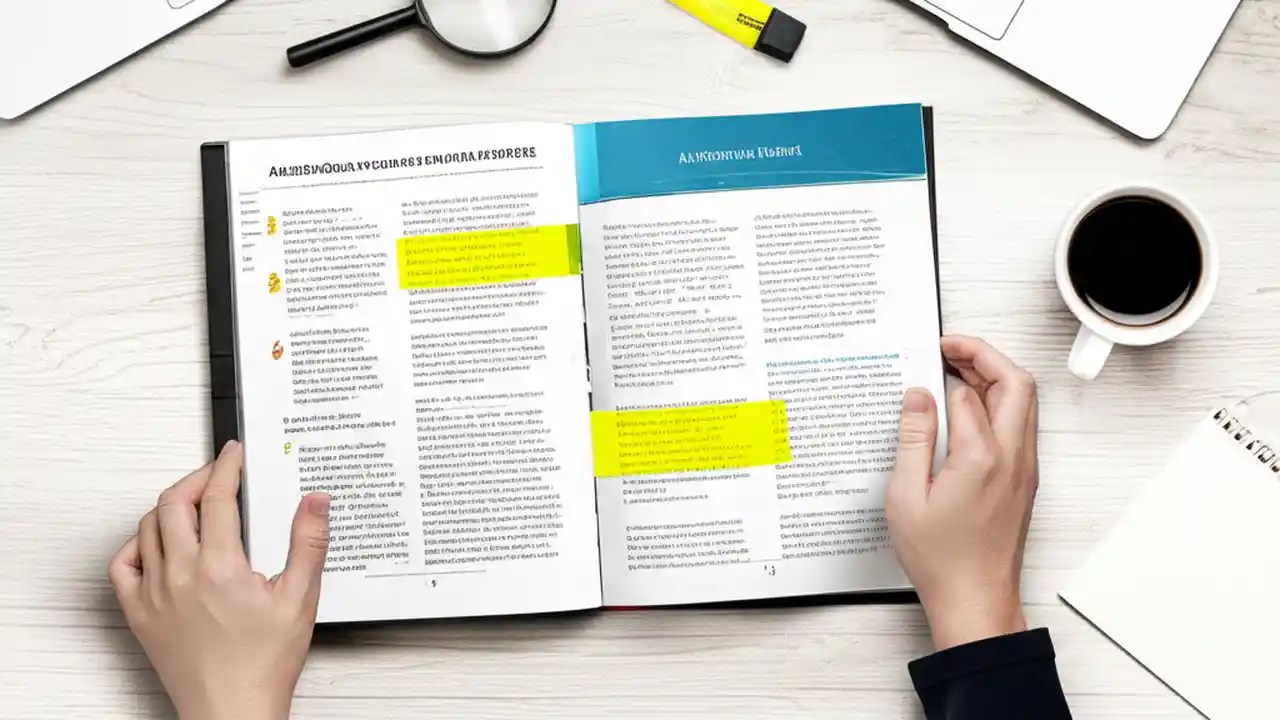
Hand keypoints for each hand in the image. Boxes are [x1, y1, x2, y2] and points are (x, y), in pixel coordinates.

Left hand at [109, 441, 330, 719]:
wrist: (231, 709)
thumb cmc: (263, 664)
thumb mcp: (300, 598)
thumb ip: (308, 543)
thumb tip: (315, 502)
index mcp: (220, 566)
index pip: (217, 497)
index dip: (226, 466)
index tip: (233, 454)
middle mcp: (180, 574)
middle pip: (175, 503)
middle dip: (197, 478)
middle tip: (217, 472)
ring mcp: (154, 593)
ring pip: (148, 527)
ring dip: (171, 506)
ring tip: (194, 502)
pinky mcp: (140, 613)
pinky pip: (123, 566)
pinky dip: (138, 544)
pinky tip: (158, 543)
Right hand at [886, 335, 1038, 650]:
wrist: (975, 600)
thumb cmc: (941, 559)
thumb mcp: (907, 496)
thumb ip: (914, 439)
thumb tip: (918, 396)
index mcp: (982, 458)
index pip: (968, 394)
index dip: (944, 371)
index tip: (921, 364)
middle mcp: (1012, 458)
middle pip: (1016, 383)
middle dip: (984, 355)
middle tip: (950, 347)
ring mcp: (1023, 469)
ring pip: (1023, 402)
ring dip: (994, 378)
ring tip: (956, 371)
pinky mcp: (1023, 480)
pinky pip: (1018, 425)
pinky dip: (997, 403)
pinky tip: (967, 409)